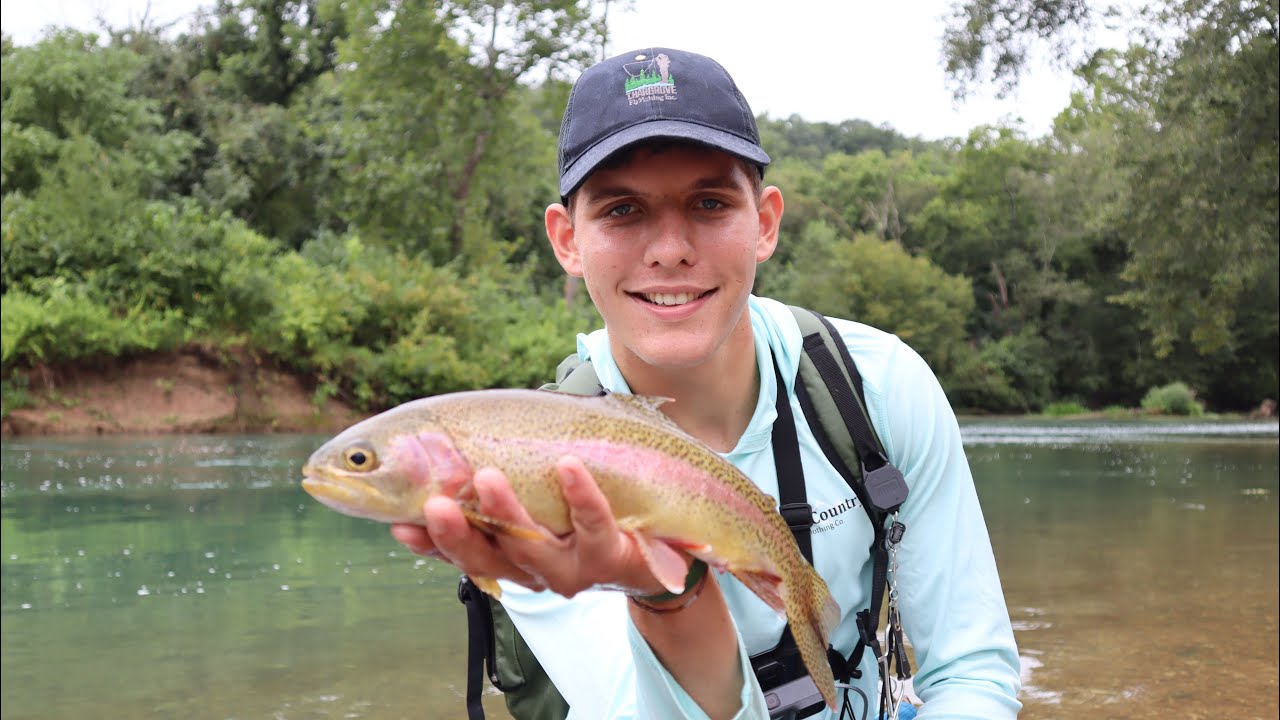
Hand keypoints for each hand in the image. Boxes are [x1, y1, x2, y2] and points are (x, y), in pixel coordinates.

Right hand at [390, 456, 671, 597]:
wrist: (656, 548)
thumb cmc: (579, 515)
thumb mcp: (533, 503)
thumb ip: (491, 489)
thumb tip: (437, 452)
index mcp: (508, 556)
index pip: (459, 553)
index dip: (428, 544)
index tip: (398, 525)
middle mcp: (533, 569)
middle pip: (488, 556)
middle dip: (458, 532)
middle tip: (435, 502)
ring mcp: (571, 566)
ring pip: (533, 544)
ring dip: (507, 512)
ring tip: (487, 476)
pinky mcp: (610, 553)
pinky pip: (594, 523)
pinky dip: (582, 495)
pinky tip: (569, 466)